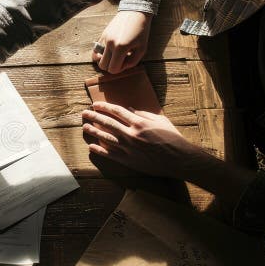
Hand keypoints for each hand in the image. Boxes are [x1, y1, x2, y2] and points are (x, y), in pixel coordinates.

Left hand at [81, 101, 205, 178]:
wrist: (179, 159)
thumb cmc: (172, 138)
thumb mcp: (160, 120)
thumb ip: (143, 114)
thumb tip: (129, 109)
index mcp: (139, 123)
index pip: (117, 111)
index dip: (105, 107)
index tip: (96, 105)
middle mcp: (131, 134)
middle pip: (108, 123)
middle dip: (94, 117)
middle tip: (84, 113)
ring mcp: (128, 148)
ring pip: (106, 138)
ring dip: (94, 131)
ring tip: (85, 127)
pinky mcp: (128, 160)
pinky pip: (110, 154)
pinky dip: (99, 150)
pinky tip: (91, 146)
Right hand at [93, 11, 152, 73]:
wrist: (135, 12)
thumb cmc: (141, 31)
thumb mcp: (142, 48)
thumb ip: (132, 62)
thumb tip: (122, 67)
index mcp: (120, 48)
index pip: (113, 69)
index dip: (119, 70)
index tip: (126, 62)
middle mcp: (109, 44)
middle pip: (102, 66)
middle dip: (110, 66)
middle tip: (120, 60)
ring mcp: (104, 39)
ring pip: (96, 58)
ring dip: (104, 60)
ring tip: (112, 56)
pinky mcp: (101, 35)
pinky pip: (95, 50)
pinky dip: (101, 53)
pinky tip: (109, 50)